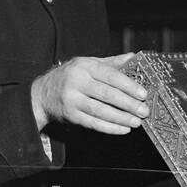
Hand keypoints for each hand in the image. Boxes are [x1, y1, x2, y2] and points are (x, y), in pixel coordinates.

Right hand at [31, 53, 149, 134]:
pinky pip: (93, 123)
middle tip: (144, 110)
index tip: (143, 93)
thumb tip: (133, 57)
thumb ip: (111, 62)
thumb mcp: (87, 64)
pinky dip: (109, 128)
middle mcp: (77, 82)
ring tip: (136, 122)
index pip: (110, 75)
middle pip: (107, 94)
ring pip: (100, 111)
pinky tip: (123, 129)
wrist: (42, 93)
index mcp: (84, 66)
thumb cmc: (70, 77)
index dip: (128, 85)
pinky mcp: (70, 115)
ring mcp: (72, 100)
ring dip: (121, 118)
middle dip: (128, 104)